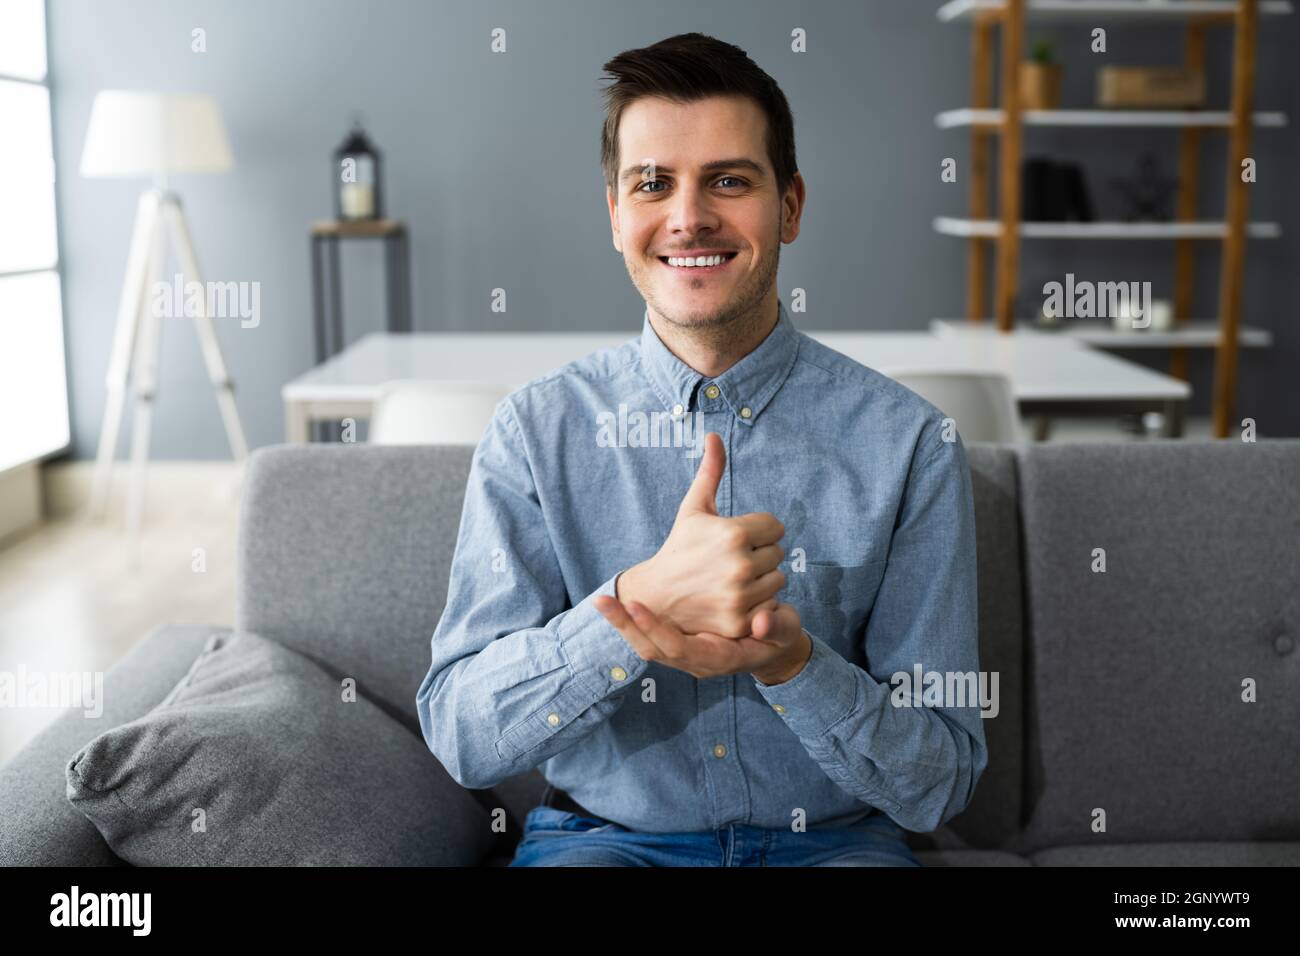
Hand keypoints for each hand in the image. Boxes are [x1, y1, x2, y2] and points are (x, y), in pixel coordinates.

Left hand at [594, 594, 808, 683]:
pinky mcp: (679, 641)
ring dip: (622, 624)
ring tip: (601, 601)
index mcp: (718, 658)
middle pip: (652, 650)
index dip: (657, 630)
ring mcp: (685, 654)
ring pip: (645, 645)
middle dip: (626, 628)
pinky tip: (616, 602)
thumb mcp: (784, 631)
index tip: (636, 608)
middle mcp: (696, 661)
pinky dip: (631, 621)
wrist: (772, 646)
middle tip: (602, 602)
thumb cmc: (778, 635)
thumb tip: (763, 623)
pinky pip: (649, 637)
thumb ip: (776, 628)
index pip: (680, 649)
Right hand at [617, 432, 786, 637]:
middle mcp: (740, 565)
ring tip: (730, 580)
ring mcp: (741, 596)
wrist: (657, 596)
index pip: (776, 527)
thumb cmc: (680, 547)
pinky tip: (732, 599)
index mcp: (734, 533)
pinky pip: (770, 605)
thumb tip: (714, 435)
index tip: (734, 540)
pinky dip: (757, 603)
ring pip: (778, 581)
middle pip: (778, 554)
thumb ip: (710, 472)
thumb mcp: (694, 508)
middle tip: (728, 561)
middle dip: (759, 556)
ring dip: (761, 580)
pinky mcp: (741, 621)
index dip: (757, 531)